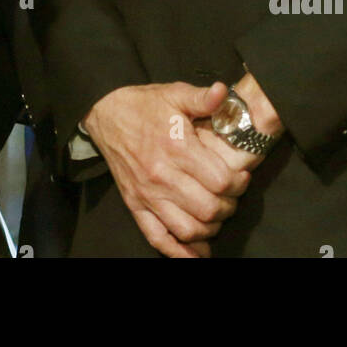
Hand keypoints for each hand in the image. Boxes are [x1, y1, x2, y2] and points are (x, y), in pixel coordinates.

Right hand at [82, 82, 249, 257]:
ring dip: (209, 229)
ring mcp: (147, 194)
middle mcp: (162, 176)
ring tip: (216, 216)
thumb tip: (222, 92)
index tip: (242, 177)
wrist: (105, 113)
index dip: (238, 183)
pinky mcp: (135, 205)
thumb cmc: (144, 104)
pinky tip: (197, 254)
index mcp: (176, 147)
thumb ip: (201, 97)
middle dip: (228, 207)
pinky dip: (179, 253)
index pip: (220, 181)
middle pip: (208, 209)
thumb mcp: (174, 93)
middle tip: (231, 197)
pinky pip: (157, 238)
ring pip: (187, 229)